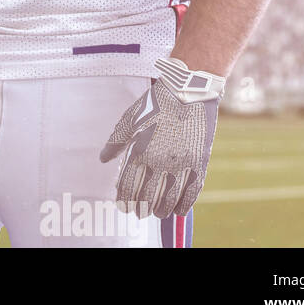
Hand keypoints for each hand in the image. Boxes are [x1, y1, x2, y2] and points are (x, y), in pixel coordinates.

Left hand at [99, 58, 224, 218]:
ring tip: (157, 214)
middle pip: (148, 195)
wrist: (189, 90)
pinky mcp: (200, 162)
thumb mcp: (130, 119)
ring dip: (161, 210)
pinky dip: (185, 204)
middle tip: (138, 214)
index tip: (123, 206)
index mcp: (141, 151)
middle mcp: (160, 161)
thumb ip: (116, 142)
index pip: (129, 185)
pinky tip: (179, 211)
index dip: (125, 199)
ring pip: (170, 197)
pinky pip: (193, 190)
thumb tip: (103, 160)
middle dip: (141, 208)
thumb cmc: (156, 103)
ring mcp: (182, 163)